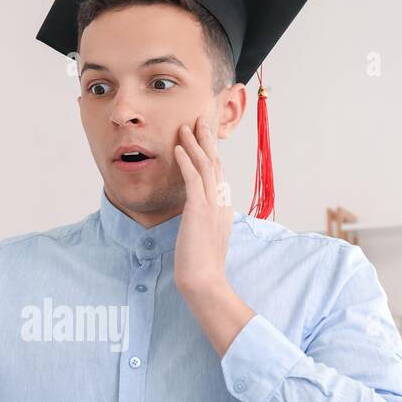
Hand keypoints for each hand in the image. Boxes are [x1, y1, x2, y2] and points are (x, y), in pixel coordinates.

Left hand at [173, 117, 232, 299]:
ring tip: (185, 126)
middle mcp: (221, 203)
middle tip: (199, 120)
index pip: (219, 174)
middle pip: (216, 163)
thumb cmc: (201, 266)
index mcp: (223, 209)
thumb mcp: (204, 238)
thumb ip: (203, 221)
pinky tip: (178, 148)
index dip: (212, 152)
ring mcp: (212, 206)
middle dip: (207, 140)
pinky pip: (194, 178)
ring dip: (195, 144)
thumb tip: (195, 214)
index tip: (205, 136)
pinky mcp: (199, 210)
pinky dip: (186, 161)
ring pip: (206, 166)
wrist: (204, 281)